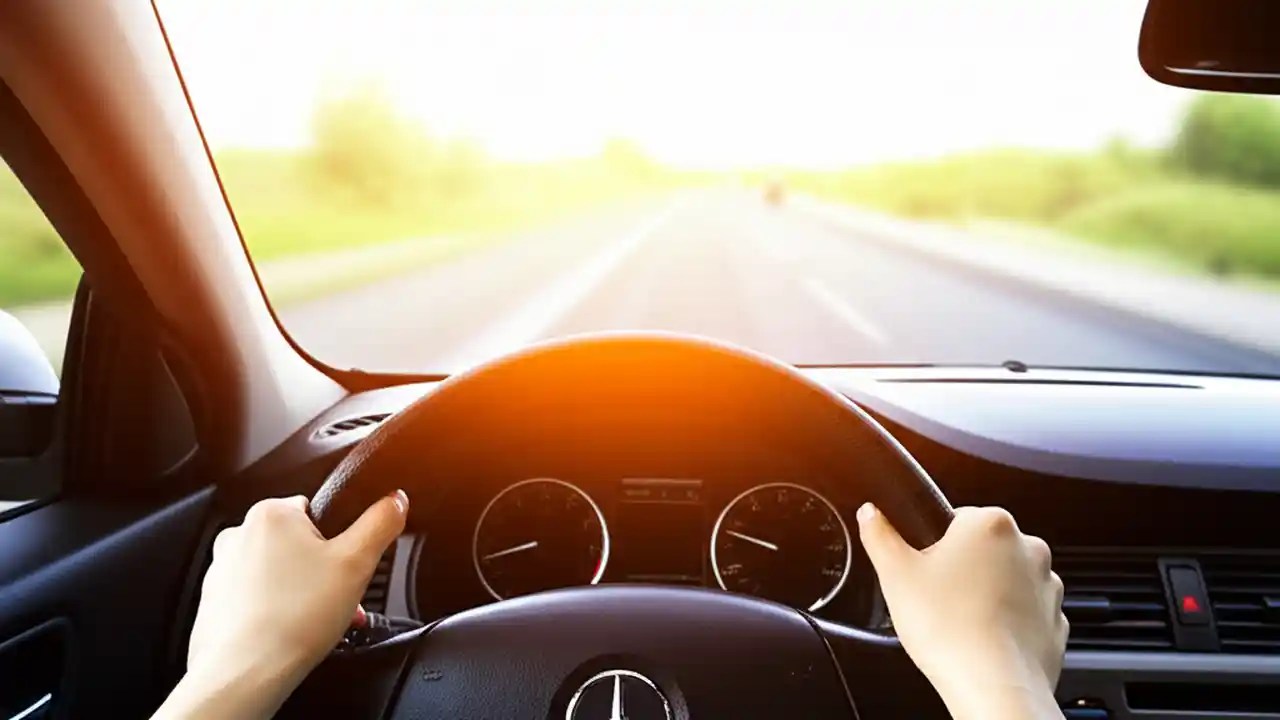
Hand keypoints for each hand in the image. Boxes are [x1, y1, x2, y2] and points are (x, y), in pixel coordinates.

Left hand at [153, 491, 406, 719]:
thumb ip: (381, 523)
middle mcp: (239, 535)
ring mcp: (221, 569)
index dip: (339, 541)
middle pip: (297, 545)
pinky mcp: (214, 601)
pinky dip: (275, 611)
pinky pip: (255, 598)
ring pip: (276, 573)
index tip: (345, 566)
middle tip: (336, 598)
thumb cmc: (294, 618)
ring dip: (301, 592)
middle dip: (322, 571)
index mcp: (271, 513)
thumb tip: (394, 502)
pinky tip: (291, 630)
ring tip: (316, 620)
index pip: (316, 510)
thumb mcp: (357, 563)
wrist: (247, 670)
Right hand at [857, 504, 1066, 719]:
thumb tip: (871, 515)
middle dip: (963, 568)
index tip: (926, 570)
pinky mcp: (1056, 620)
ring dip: (988, 593)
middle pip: (984, 548)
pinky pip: (1026, 613)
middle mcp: (1028, 548)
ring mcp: (1047, 585)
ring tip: (961, 622)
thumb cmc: (948, 629)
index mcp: (989, 524)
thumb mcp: (895, 575)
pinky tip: (984, 638)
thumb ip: (880, 535)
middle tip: (938, 598)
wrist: (993, 687)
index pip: (957, 518)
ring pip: (1008, 580)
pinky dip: (1009, 622)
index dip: (935, 546)